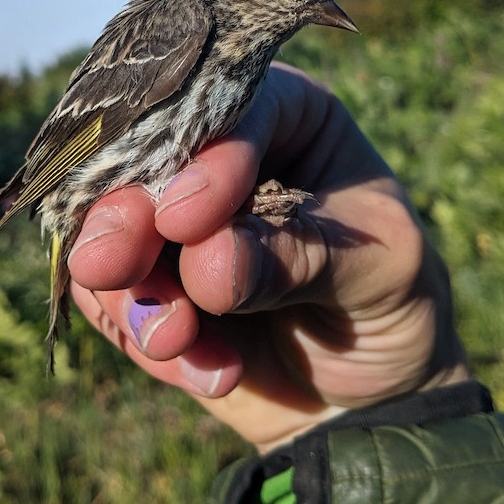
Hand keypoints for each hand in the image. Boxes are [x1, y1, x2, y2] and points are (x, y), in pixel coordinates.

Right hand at [69, 63, 468, 451]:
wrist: (377, 391)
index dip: (196, 161)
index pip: (225, 112)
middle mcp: (216, 156)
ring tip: (179, 342)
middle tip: (108, 265)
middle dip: (122, 219)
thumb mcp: (376, 272)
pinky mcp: (149, 284)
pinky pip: (113, 305)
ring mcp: (171, 222)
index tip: (183, 219)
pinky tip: (212, 374)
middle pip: (139, 163)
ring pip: (109, 235)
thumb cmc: (394, 303)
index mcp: (284, 117)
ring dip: (135, 296)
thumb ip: (298, 258)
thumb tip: (207, 263)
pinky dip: (151, 344)